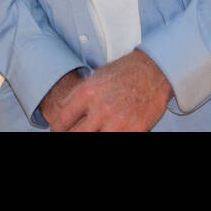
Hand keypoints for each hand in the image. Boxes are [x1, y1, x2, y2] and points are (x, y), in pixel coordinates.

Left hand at [47, 49, 171, 131]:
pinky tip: (108, 132)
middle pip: (77, 133)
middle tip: (70, 134)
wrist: (153, 71)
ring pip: (95, 139)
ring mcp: (118, 121)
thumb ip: (77, 94)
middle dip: (71, 135)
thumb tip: (62, 107)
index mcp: (87, 93)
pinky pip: (117, 139)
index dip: (57, 128)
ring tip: (93, 132)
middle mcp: (101, 108)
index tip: (57, 131)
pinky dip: (110, 137)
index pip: (63, 118)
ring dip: (91, 137)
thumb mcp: (94, 77)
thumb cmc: (123, 72)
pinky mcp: (135, 130)